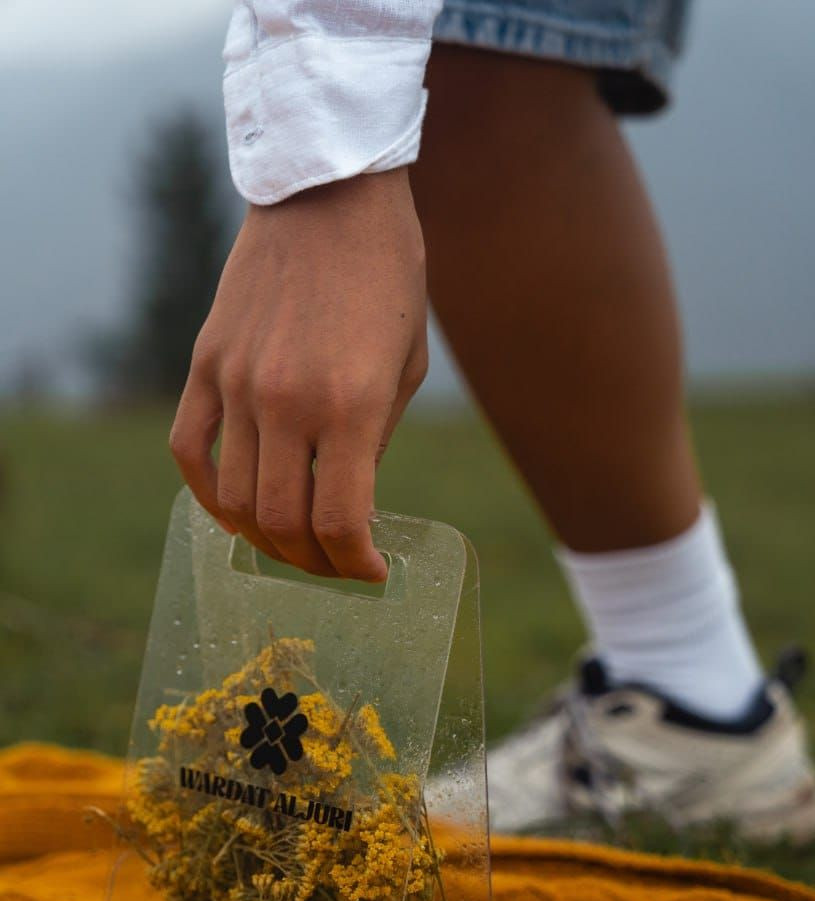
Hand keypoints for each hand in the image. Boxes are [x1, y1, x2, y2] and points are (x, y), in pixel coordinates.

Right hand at [169, 168, 427, 580]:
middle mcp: (287, 402)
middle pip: (282, 524)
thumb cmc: (388, 277)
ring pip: (234, 499)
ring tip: (291, 541)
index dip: (356, 565)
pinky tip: (232, 509)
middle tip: (334, 563)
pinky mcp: (205, 362)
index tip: (372, 574)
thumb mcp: (406, 367)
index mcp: (351, 407)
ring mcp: (237, 383)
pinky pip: (188, 450)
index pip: (341, 523)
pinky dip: (207, 493)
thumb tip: (350, 503)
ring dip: (264, 537)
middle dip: (313, 562)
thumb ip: (374, 442)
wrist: (329, 192)